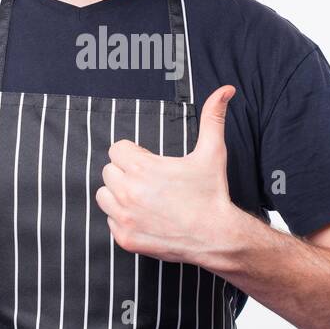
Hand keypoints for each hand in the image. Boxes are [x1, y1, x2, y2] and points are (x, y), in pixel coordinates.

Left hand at [96, 85, 237, 264]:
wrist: (217, 237)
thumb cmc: (212, 194)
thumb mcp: (213, 152)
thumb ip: (213, 117)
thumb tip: (225, 90)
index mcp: (142, 168)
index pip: (116, 149)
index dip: (133, 153)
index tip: (149, 161)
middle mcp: (128, 192)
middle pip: (109, 171)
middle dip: (126, 172)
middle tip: (149, 180)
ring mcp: (125, 218)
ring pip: (104, 196)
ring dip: (118, 194)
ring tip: (143, 197)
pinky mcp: (125, 238)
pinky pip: (110, 221)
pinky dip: (123, 218)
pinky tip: (145, 216)